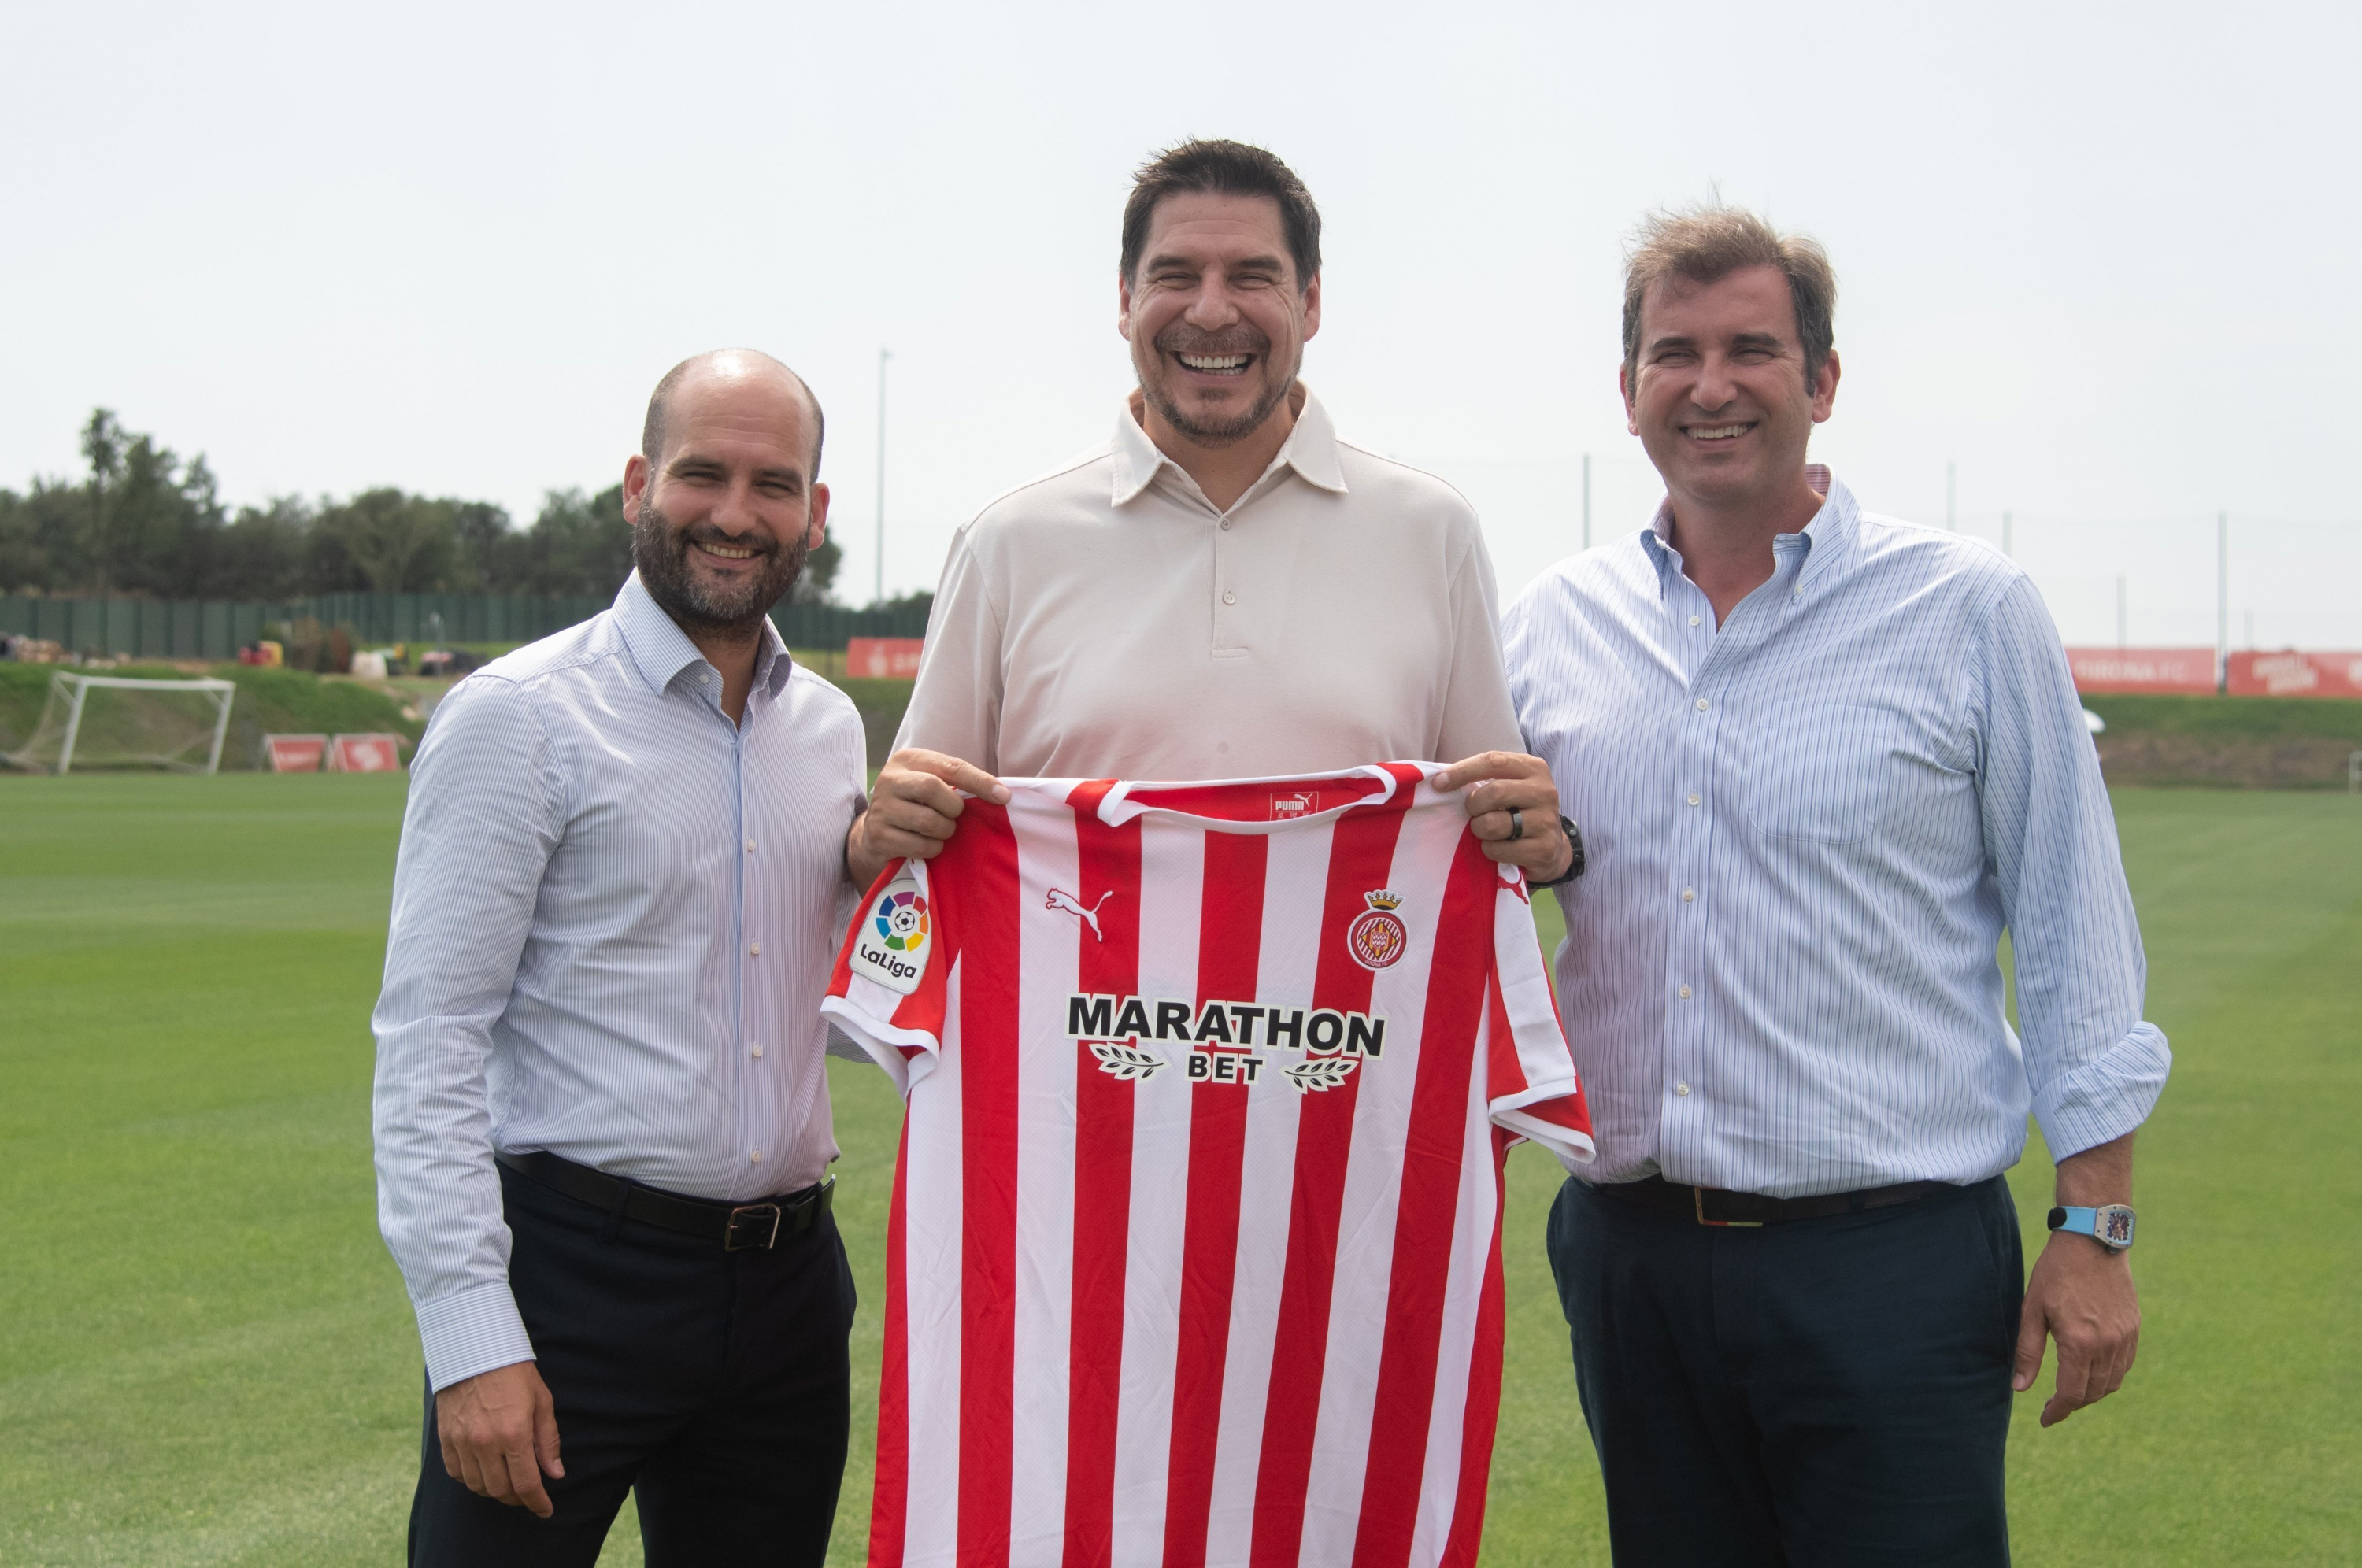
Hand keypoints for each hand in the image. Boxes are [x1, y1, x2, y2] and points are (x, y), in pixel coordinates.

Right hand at [435, 1361, 563, 1516]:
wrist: (475, 1349)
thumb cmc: (514, 1372)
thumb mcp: (541, 1401)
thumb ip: (548, 1440)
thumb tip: (554, 1473)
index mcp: (513, 1433)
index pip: (526, 1483)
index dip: (537, 1502)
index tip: (545, 1510)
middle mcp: (485, 1442)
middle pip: (500, 1490)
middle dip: (517, 1498)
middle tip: (528, 1494)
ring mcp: (462, 1441)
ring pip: (477, 1485)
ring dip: (494, 1490)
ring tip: (507, 1482)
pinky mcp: (445, 1438)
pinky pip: (456, 1473)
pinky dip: (471, 1479)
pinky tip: (483, 1471)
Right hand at [847, 748, 1009, 888]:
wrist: (873, 833)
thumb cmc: (915, 805)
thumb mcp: (930, 784)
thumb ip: (958, 783)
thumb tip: (1002, 795)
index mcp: (907, 760)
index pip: (950, 766)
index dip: (980, 781)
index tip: (1004, 797)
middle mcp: (889, 780)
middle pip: (932, 788)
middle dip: (953, 808)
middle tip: (954, 816)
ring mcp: (880, 808)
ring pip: (928, 821)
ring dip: (945, 831)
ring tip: (940, 830)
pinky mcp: (878, 836)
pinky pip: (919, 845)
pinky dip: (933, 848)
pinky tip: (927, 845)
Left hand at [1431, 751, 1573, 879]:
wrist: (1552, 847)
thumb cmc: (1519, 811)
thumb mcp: (1510, 787)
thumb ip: (1485, 779)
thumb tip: (1441, 781)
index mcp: (1534, 769)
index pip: (1493, 761)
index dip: (1462, 771)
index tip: (1439, 784)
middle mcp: (1544, 791)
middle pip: (1493, 793)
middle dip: (1473, 806)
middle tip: (1473, 814)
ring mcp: (1546, 821)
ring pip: (1493, 824)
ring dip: (1479, 830)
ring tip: (1487, 832)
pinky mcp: (1544, 849)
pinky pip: (1499, 849)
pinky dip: (1489, 850)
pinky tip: (1498, 848)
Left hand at [2013, 1232, 2140, 1426]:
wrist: (2093, 1242)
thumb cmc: (2056, 1273)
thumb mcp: (2032, 1309)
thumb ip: (2027, 1351)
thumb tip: (2020, 1388)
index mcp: (2079, 1343)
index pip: (2071, 1394)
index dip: (2057, 1412)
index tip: (2045, 1419)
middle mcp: (2107, 1346)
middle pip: (2093, 1393)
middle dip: (2072, 1405)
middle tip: (2053, 1405)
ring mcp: (2125, 1338)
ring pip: (2112, 1383)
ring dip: (2092, 1393)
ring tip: (2071, 1390)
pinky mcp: (2134, 1329)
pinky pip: (2124, 1366)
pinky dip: (2109, 1377)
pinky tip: (2092, 1372)